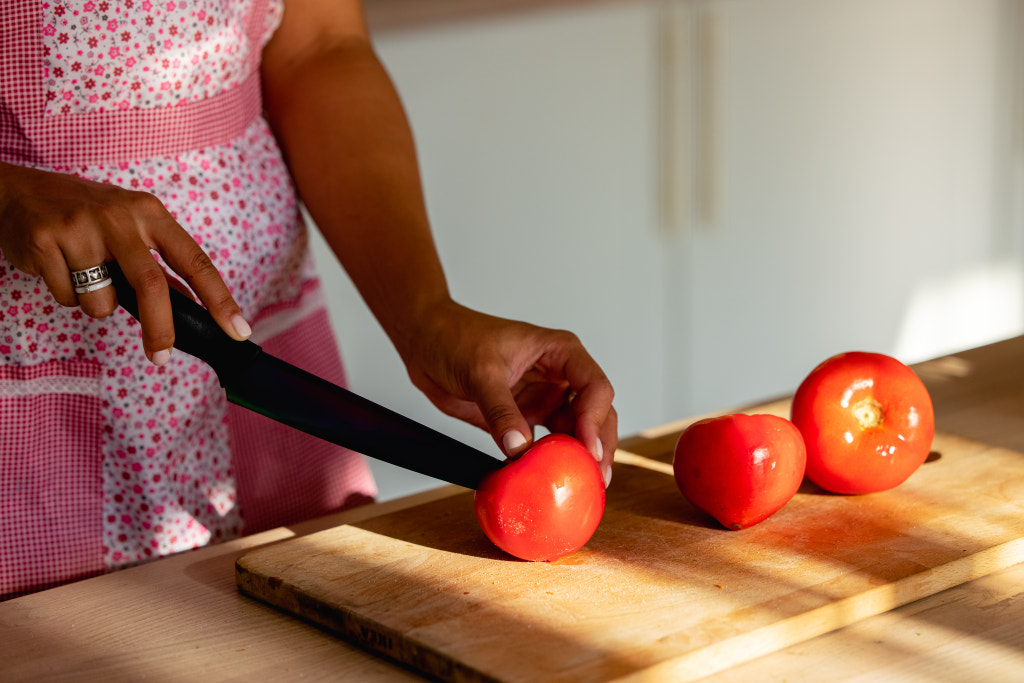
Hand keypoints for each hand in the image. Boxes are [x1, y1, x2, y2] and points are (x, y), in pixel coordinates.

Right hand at [0, 163, 250, 363]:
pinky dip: (67, 295)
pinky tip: (58, 267)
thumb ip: (160, 265)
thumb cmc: (86, 216)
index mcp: (151, 213)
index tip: (238, 330)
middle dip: (160, 329)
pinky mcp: (46, 241)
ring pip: (103, 301)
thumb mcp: (131, 227)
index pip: (195, 261)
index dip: (220, 300)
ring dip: (97, 304)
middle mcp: (120, 216)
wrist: (17, 192)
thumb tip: (195, 307)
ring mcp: (81, 227)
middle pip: (152, 286)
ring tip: (83, 274)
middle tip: (161, 356)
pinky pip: (69, 297)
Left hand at [400, 300, 616, 485]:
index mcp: (560, 352)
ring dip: (578, 457)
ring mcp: (543, 398)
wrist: (425, 342)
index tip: (586, 447)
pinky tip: (550, 480)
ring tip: (582, 486)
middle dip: (599, 444)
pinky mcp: (524, 417)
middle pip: (595, 413)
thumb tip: (519, 448)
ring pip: (574, 432)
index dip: (596, 418)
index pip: (595, 386)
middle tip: (596, 477)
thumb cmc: (455, 337)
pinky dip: (549, 462)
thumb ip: (501, 410)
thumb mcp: (480, 372)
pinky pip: (545, 443)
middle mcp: (558, 376)